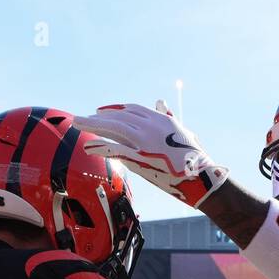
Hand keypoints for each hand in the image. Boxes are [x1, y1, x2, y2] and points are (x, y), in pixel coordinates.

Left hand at [77, 101, 227, 207]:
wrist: (202, 177)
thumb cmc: (195, 157)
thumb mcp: (183, 131)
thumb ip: (168, 116)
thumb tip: (161, 101)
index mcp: (161, 119)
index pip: (132, 110)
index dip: (115, 110)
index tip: (101, 112)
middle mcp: (150, 125)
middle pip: (118, 117)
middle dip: (98, 117)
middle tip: (81, 118)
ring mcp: (144, 140)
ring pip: (113, 127)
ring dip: (92, 125)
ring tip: (76, 123)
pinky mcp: (140, 156)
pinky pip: (115, 148)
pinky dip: (99, 145)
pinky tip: (87, 145)